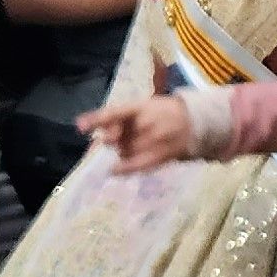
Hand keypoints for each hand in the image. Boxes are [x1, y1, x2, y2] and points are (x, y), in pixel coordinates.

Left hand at [77, 93, 191, 173]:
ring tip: (133, 145)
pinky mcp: (162, 155)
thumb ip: (122, 118)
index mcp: (142, 107)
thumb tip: (97, 136)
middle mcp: (148, 123)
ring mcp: (156, 140)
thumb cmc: (164, 112)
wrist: (197, 122)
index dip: (97, 120)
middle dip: (111, 140)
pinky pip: (138, 165)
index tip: (80, 127)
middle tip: (115, 138)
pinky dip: (124, 168)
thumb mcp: (145, 106)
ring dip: (121, 151)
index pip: (115, 113)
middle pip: (116, 138)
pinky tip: (113, 170)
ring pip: (125, 151)